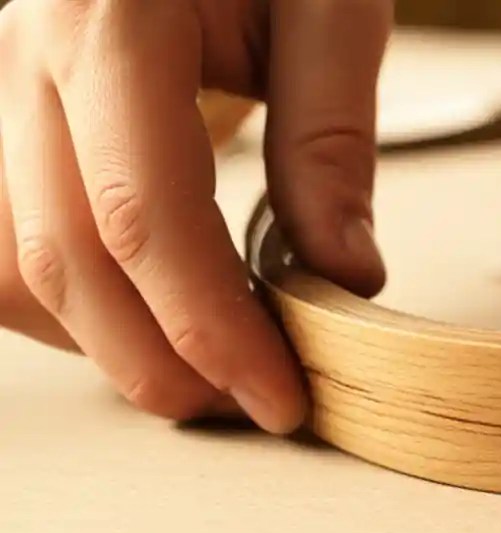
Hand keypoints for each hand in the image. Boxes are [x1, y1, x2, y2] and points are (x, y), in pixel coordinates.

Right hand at [0, 0, 391, 432]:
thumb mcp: (327, 4)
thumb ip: (331, 138)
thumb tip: (345, 277)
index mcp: (107, 16)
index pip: (140, 215)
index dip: (210, 327)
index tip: (278, 394)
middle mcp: (21, 47)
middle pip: (63, 256)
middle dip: (157, 358)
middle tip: (246, 404)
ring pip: (12, 258)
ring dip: (103, 341)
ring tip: (204, 370)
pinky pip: (2, 231)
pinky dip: (67, 300)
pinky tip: (144, 317)